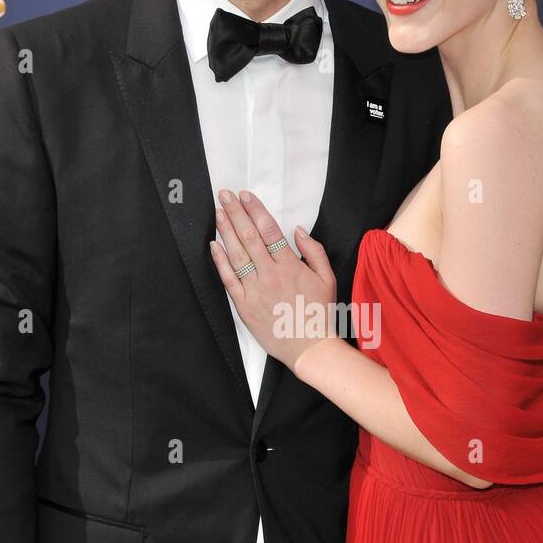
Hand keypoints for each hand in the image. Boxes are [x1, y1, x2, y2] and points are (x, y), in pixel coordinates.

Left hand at [209, 189, 337, 372]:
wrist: (309, 347)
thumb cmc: (319, 313)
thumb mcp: (328, 278)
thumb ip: (314, 251)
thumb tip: (298, 230)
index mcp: (290, 265)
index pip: (269, 230)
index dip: (255, 210)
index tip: (246, 196)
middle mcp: (270, 274)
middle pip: (249, 237)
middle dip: (236, 213)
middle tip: (225, 195)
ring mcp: (255, 290)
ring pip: (237, 254)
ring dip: (226, 231)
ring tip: (218, 213)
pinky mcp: (244, 305)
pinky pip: (229, 279)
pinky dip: (220, 261)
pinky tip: (214, 245)